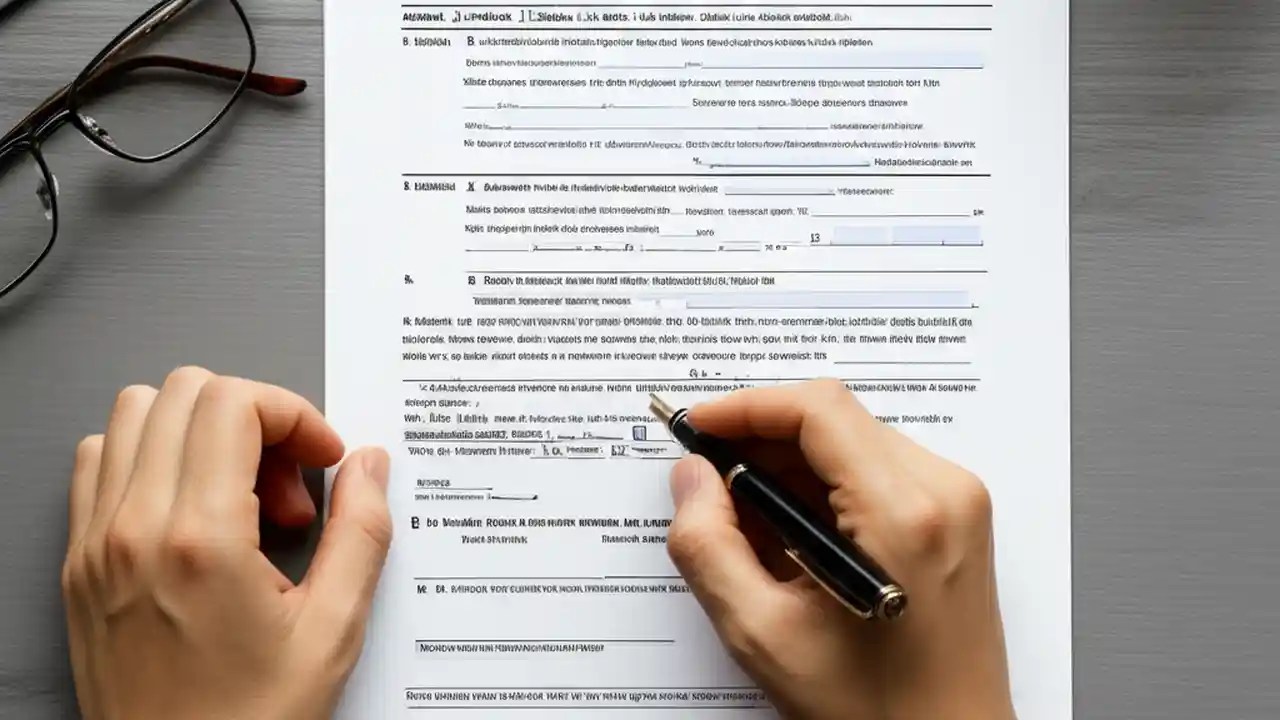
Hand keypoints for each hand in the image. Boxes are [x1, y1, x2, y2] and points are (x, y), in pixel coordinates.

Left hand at [62, 368, 392, 719]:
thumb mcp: (332, 632)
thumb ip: (361, 534)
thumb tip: (369, 467)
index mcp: (201, 540)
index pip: (234, 403)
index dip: (295, 414)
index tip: (323, 459)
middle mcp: (134, 529)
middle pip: (185, 392)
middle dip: (254, 418)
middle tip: (289, 482)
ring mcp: (96, 543)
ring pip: (134, 415)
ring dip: (199, 432)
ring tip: (243, 494)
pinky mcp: (78, 563)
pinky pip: (97, 462)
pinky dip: (148, 458)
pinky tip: (193, 508)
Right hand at [666, 380, 1013, 719]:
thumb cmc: (876, 713)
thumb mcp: (764, 635)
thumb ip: (710, 545)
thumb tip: (691, 478)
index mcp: (904, 514)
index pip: (817, 410)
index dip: (746, 407)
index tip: (697, 427)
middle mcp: (944, 494)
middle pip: (834, 421)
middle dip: (761, 440)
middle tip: (706, 480)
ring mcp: (957, 504)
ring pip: (852, 443)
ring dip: (789, 467)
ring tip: (745, 523)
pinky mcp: (955, 519)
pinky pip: (876, 472)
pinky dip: (822, 488)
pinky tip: (790, 536)